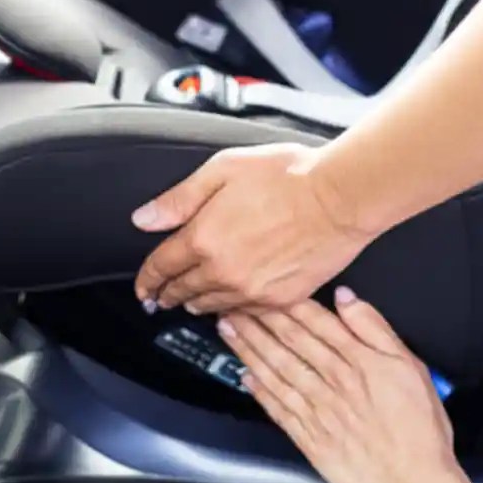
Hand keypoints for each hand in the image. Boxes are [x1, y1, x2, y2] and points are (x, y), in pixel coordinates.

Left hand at [131, 143, 372, 313]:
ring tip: (190, 302)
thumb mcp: (223, 170)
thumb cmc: (288, 176)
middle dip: (167, 294)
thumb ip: (179, 199)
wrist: (340, 197)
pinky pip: (244, 313)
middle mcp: (222, 271)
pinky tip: (228, 304)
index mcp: (203, 238)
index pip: (161, 266)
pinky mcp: (278, 300)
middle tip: (160, 298)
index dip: (147, 279)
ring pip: (211, 306)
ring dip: (196, 303)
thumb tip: (144, 219)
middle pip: (183, 290)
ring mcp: (251, 290)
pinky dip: (230, 309)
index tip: (142, 288)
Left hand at [215, 288, 458, 482]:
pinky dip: (259, 391)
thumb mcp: (411, 366)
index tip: (263, 288)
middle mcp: (331, 381)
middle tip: (232, 302)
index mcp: (357, 360)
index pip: (314, 322)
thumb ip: (376, 329)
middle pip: (288, 343)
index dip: (286, 303)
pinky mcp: (308, 438)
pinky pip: (277, 408)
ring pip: (276, 371)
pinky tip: (244, 376)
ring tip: (229, 330)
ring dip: (249, 348)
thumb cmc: (419, 430)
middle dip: (257, 320)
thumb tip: (347, 298)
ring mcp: (316, 410)